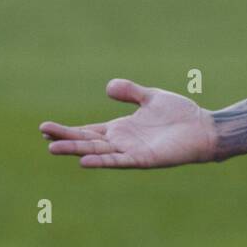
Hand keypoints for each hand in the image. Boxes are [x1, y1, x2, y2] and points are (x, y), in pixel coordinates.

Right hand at [40, 78, 217, 167]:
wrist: (203, 128)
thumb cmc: (179, 114)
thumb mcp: (151, 97)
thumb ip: (130, 92)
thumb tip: (107, 86)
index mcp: (120, 129)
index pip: (87, 131)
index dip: (68, 130)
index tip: (44, 127)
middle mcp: (121, 142)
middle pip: (86, 141)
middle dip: (65, 137)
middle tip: (43, 133)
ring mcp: (130, 151)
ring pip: (97, 151)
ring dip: (76, 151)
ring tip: (53, 148)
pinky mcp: (143, 159)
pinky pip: (118, 161)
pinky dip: (102, 160)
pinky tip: (84, 160)